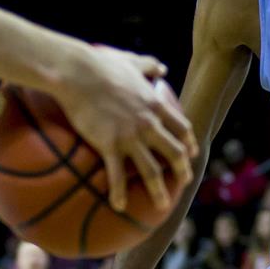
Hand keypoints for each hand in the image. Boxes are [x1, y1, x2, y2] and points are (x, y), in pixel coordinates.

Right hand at [52, 46, 193, 212]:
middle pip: (175, 153)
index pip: (182, 128)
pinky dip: (119, 193)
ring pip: (152, 171)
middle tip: (183, 183)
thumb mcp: (132, 62)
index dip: (189, 143)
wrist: (78, 73)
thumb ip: (149, 66)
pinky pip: (117, 175)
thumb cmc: (101, 65)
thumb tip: (161, 68)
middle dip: (182, 170)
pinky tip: (119, 206)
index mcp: (155, 105)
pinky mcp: (109, 145)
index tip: (191, 154)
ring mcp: (130, 137)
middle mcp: (148, 124)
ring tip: (162, 206)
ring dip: (159, 192)